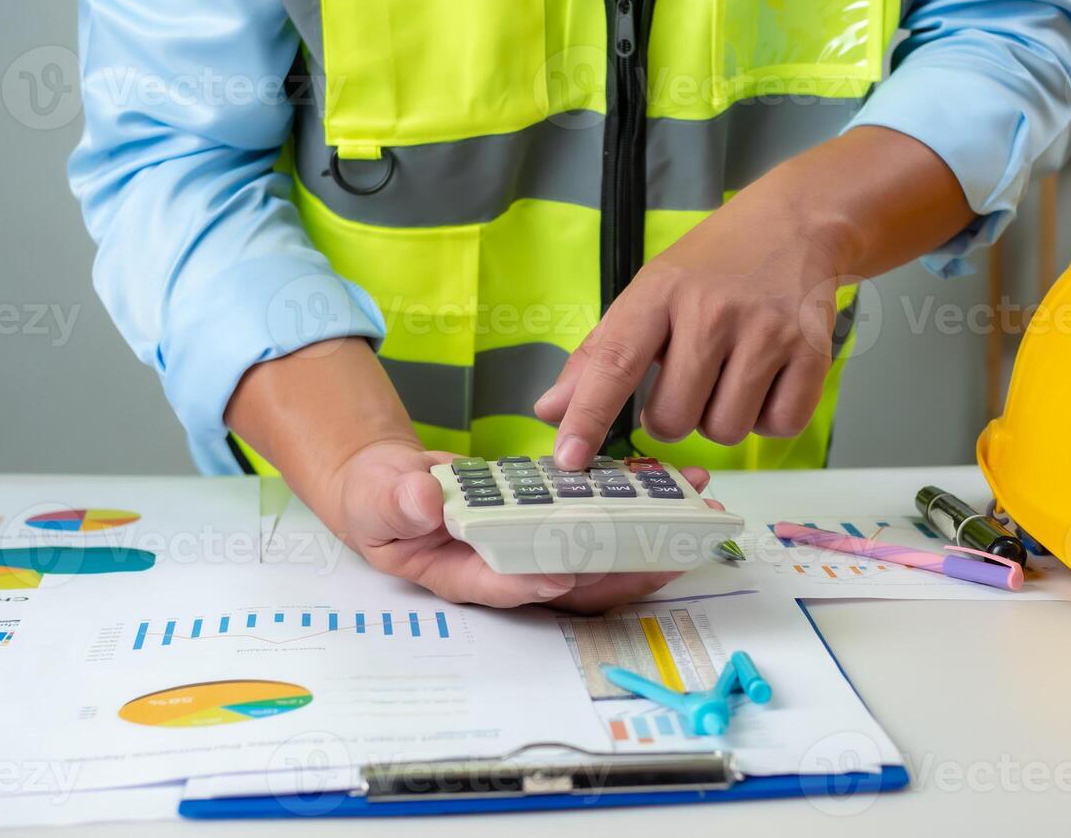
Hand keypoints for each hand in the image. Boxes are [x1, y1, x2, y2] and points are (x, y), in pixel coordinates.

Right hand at [323, 440, 722, 611]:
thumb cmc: (379, 499)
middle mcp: (505, 568)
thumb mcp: (376, 497)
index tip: (564, 574)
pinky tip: (670, 486)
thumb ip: (397, 502)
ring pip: (594, 556)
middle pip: (570, 582)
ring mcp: (531, 547)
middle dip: (622, 570)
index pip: (500, 586)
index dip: (532, 583)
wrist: (392, 484)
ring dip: (645, 540)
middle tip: (668, 552)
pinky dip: (631, 507)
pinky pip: (594, 521)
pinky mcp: (549, 520)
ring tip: (694, 517)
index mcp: (459, 573)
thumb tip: (424, 501)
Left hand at [535, 180, 842, 470]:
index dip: (588, 416)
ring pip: (724, 430)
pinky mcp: (810, 351)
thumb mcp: (651, 290)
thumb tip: (551, 410)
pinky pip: (778, 426)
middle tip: (690, 381)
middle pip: (672, 418)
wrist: (799, 223)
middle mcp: (711, 310)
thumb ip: (600, 354)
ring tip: (731, 376)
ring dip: (722, 420)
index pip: (615, 363)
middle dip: (674, 417)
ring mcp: (765, 331)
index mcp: (660, 291)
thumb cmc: (716, 264)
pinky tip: (767, 384)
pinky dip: (769, 420)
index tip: (569, 458)